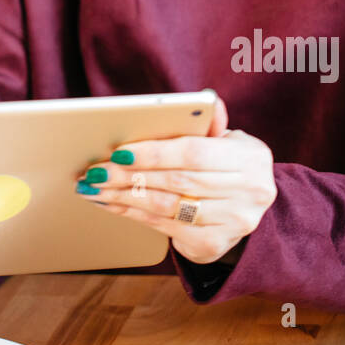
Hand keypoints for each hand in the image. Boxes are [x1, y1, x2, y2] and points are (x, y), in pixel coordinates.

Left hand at [73, 96, 276, 264]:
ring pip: (167, 207)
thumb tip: (204, 98)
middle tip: (94, 171)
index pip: (193, 153)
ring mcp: (233, 222)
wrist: (249, 209)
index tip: (118, 152)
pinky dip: (135, 215)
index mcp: (249, 158)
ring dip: (125, 197)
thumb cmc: (228, 165)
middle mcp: (248, 192)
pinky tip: (113, 204)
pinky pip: (165, 228)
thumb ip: (211, 122)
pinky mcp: (213, 245)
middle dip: (129, 175)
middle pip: (176, 181)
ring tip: (94, 188)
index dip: (154, 153)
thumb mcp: (228, 140)